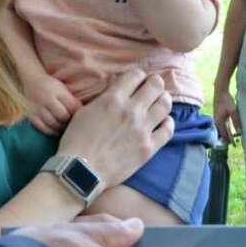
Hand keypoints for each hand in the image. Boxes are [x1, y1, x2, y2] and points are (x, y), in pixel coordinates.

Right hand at [22, 72, 80, 134]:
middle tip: (71, 123)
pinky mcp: (31, 115)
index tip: (79, 115)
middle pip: (62, 115)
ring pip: (52, 123)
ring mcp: (37, 108)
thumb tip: (83, 115)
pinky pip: (42, 128)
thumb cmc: (52, 87)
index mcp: (57, 91)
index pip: (72, 106)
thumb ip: (73, 100)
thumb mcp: (63, 89)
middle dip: (69, 121)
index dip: (77, 113)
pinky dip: (51, 131)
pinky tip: (56, 130)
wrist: (31, 81)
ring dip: (61, 127)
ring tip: (64, 127)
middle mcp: (46, 99)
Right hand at [55, 69, 173, 187]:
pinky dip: (168, 123)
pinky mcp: (148, 147)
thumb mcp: (84, 111)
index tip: (137, 81)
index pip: (136, 75)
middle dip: (155, 84)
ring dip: (163, 100)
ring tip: (159, 103)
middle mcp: (131, 111)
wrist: (80, 171)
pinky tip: (163, 122)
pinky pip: (168, 130)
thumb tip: (117, 88)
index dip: (138, 76)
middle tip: (152, 88)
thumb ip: (104, 98)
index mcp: (113, 99)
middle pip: (156, 85)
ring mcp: (142, 130)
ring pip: (165, 104)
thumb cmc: (77, 141)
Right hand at [212, 86, 241, 142]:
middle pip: (221, 133)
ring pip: (221, 129)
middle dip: (227, 138)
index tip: (234, 145)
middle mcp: (216, 121)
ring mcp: (216, 118)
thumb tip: (239, 131)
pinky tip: (229, 129)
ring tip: (231, 138)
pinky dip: (225, 128)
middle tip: (233, 144)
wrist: (220, 91)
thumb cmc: (226, 100)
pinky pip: (222, 124)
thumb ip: (236, 121)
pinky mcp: (218, 115)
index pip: (224, 134)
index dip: (228, 140)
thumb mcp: (233, 111)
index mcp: (219, 122)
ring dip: (226, 133)